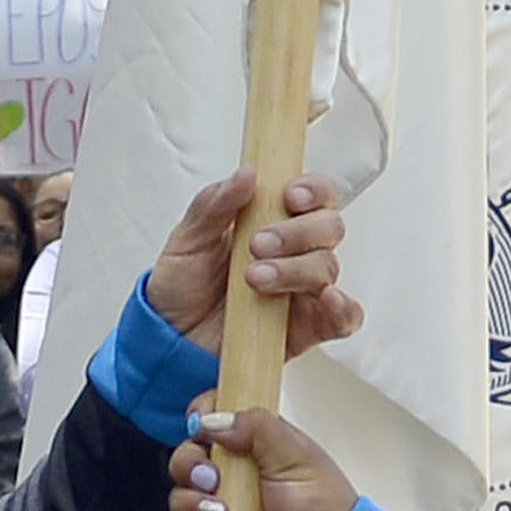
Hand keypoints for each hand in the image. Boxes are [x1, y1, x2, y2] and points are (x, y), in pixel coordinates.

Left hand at [141, 170, 360, 353]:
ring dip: (295, 269)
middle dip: (297, 232)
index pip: (316, 195)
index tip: (289, 196)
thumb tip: (246, 173)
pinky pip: (343, 318)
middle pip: (329, 227)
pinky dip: (343, 308)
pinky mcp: (306, 327)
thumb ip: (215, 204)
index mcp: (274, 221)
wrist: (167, 337)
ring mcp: (304, 289)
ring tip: (254, 279)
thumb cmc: (182, 285)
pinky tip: (327, 299)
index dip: (314, 190)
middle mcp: (296, 252)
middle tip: (256, 245)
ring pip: (327, 268)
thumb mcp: (188, 238)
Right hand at [167, 404, 360, 510]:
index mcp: (257, 447)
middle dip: (190, 464)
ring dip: (191, 502)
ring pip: (180, 496)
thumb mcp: (297, 458)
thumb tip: (214, 417)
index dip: (202, 416)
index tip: (201, 426)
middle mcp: (236, 477)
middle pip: (189, 456)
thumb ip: (257, 427)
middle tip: (212, 478)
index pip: (216, 417)